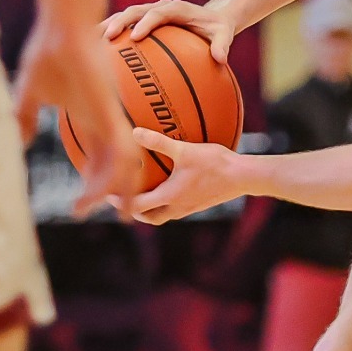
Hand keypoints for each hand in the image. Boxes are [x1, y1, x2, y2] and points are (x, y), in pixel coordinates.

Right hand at [13, 13, 148, 212]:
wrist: (66, 24)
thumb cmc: (49, 51)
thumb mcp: (31, 91)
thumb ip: (25, 117)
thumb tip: (19, 142)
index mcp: (91, 117)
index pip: (96, 157)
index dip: (91, 181)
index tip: (76, 202)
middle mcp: (106, 121)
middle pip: (112, 167)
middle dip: (104, 193)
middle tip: (84, 213)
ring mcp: (112, 118)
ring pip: (123, 166)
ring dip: (115, 192)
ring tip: (112, 213)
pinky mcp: (112, 112)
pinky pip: (121, 152)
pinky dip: (117, 176)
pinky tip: (108, 195)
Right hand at [102, 0, 236, 64]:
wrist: (212, 18)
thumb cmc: (218, 28)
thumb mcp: (225, 33)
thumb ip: (222, 44)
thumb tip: (220, 59)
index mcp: (177, 8)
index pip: (159, 13)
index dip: (147, 22)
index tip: (136, 37)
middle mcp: (159, 7)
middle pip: (135, 11)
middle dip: (120, 22)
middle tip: (107, 38)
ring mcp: (149, 13)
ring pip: (124, 16)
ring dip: (108, 26)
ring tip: (90, 41)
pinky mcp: (143, 21)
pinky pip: (124, 26)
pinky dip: (110, 33)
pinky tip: (94, 50)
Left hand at [120, 129, 248, 224]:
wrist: (243, 177)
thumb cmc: (215, 163)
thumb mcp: (185, 150)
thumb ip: (158, 142)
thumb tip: (134, 133)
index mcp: (170, 196)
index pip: (136, 205)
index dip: (120, 201)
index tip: (108, 194)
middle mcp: (178, 207)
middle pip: (149, 218)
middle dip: (134, 212)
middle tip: (123, 200)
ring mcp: (190, 208)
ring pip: (164, 216)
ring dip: (150, 209)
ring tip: (143, 196)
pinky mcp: (200, 205)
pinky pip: (177, 209)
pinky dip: (166, 204)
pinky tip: (170, 188)